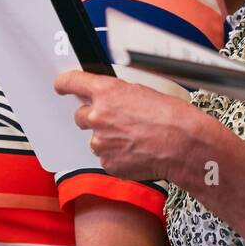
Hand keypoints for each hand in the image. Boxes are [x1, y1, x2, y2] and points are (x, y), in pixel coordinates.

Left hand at [54, 70, 201, 181]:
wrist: (183, 145)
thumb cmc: (171, 117)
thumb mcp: (142, 93)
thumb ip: (117, 95)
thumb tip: (109, 100)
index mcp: (107, 92)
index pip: (71, 83)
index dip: (64, 84)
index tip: (61, 86)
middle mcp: (98, 116)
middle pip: (80, 115)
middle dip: (94, 118)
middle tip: (117, 121)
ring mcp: (100, 142)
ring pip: (95, 139)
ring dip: (108, 139)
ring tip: (135, 138)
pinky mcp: (106, 163)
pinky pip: (105, 157)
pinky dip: (117, 155)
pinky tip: (136, 151)